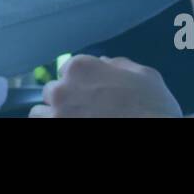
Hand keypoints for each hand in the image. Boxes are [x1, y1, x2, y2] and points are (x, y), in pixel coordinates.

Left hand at [29, 55, 183, 117]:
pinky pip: (38, 125)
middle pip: (52, 92)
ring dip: (52, 116)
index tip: (88, 94)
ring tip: (70, 120)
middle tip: (82, 111)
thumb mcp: (144, 75)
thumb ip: (118, 65)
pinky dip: (50, 126)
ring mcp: (57, 115)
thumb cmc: (153, 106)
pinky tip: (64, 127)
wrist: (154, 130)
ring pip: (39, 113)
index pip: (66, 71)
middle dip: (64, 100)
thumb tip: (104, 62)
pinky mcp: (56, 129)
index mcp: (81, 67)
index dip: (78, 84)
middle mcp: (63, 88)